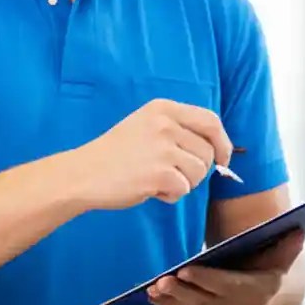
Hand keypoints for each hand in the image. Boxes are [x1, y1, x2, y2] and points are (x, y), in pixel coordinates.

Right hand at [68, 98, 231, 209]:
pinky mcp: (160, 172)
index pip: (211, 121)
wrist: (83, 174)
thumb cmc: (115, 154)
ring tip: (157, 180)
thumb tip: (216, 150)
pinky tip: (150, 189)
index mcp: (164, 108)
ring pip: (199, 172)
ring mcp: (163, 148)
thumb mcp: (146, 126)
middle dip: (197, 170)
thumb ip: (178, 130)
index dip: (222, 142)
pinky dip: (170, 195)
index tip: (222, 158)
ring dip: (183, 183)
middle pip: (208, 151)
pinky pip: (183, 189)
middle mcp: (166, 124)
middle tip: (172, 175)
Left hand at [148, 230, 304, 304]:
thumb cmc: (266, 277)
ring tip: (154, 287)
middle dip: (182, 290)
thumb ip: (286, 247)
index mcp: (252, 289)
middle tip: (163, 279)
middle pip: (204, 299)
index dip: (207, 279)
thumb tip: (299, 230)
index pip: (227, 285)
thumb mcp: (280, 262)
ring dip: (170, 299)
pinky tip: (152, 295)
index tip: (188, 269)